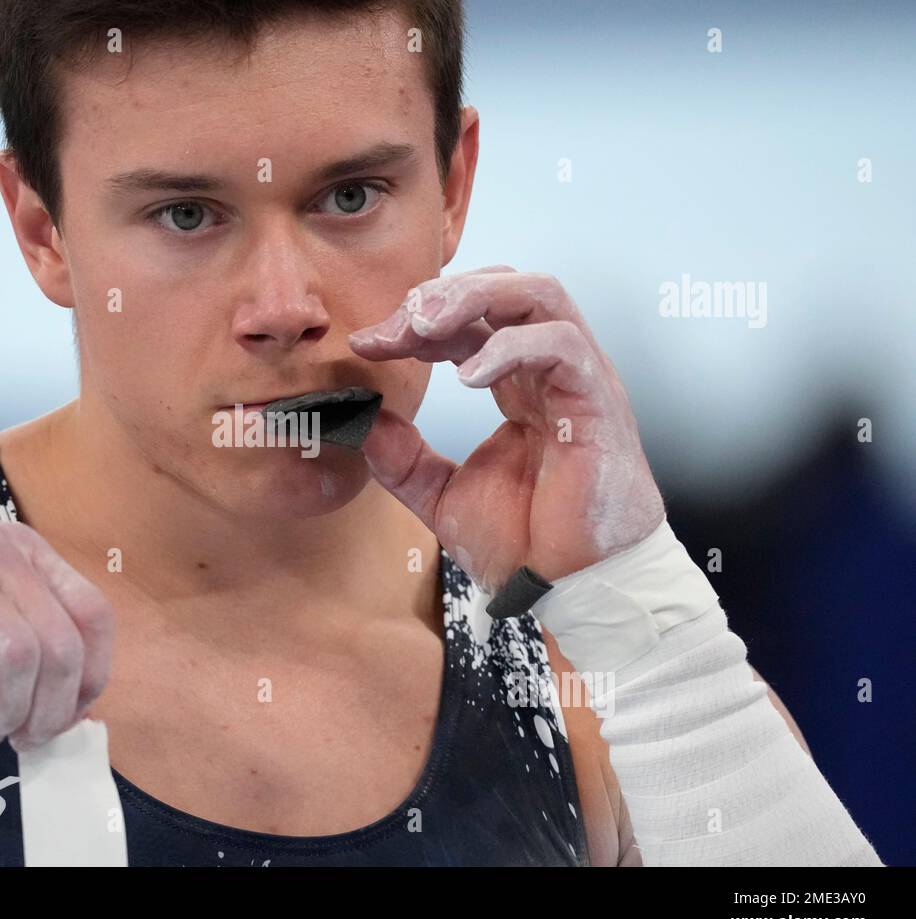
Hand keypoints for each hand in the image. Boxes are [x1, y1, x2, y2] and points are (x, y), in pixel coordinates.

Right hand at [0, 519, 114, 751]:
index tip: (63, 718)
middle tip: (17, 738)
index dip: (90, 678)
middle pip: (59, 645)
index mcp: (21, 552)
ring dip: (2, 714)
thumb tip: (67, 712)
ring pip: (14, 656)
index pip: (93, 615)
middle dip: (47, 711)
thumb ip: (20, 651)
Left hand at [348, 265, 665, 591]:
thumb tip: (362, 420)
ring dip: (475, 296)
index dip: (415, 322)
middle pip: (502, 288)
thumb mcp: (441, 495)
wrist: (570, 588)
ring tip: (423, 326)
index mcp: (516, 386)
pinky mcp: (597, 401)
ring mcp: (578, 380)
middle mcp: (548, 372)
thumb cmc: (525, 543)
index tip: (366, 344)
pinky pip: (561, 344)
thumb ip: (402, 458)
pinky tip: (465, 376)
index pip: (468, 323)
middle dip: (440, 296)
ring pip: (538, 294)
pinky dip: (509, 347)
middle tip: (391, 327)